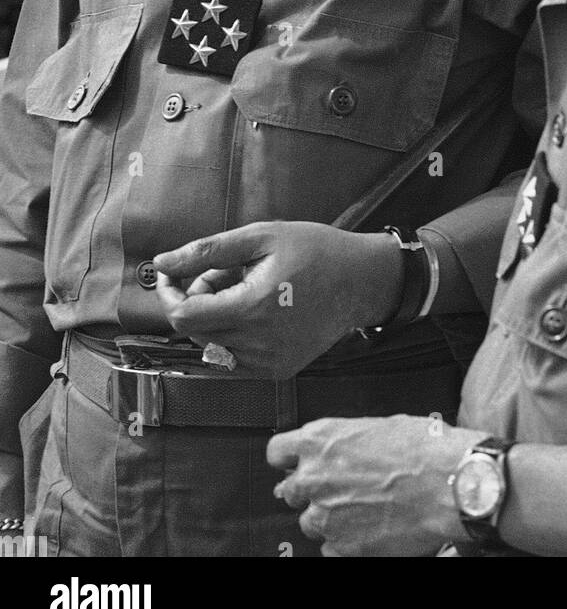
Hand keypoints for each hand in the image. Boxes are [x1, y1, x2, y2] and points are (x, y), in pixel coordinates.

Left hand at [153, 221, 401, 379]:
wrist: (361, 280)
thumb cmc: (315, 250)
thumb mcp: (260, 237)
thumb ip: (207, 251)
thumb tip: (162, 263)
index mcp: (253, 309)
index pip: (183, 316)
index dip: (170, 293)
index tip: (173, 272)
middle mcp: (259, 345)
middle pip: (195, 329)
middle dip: (198, 297)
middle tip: (227, 271)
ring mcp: (269, 363)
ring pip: (212, 345)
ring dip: (215, 316)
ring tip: (246, 288)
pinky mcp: (278, 371)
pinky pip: (233, 358)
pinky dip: (233, 333)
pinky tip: (258, 309)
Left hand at [267, 415, 487, 556]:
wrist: (450, 483)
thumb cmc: (424, 448)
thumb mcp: (378, 427)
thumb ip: (345, 442)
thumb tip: (340, 451)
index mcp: (320, 441)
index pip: (277, 452)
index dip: (289, 459)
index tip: (297, 464)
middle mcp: (314, 478)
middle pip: (291, 491)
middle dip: (312, 490)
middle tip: (342, 489)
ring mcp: (325, 516)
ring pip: (310, 522)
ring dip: (330, 518)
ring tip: (364, 510)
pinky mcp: (343, 548)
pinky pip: (330, 548)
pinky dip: (346, 542)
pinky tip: (371, 529)